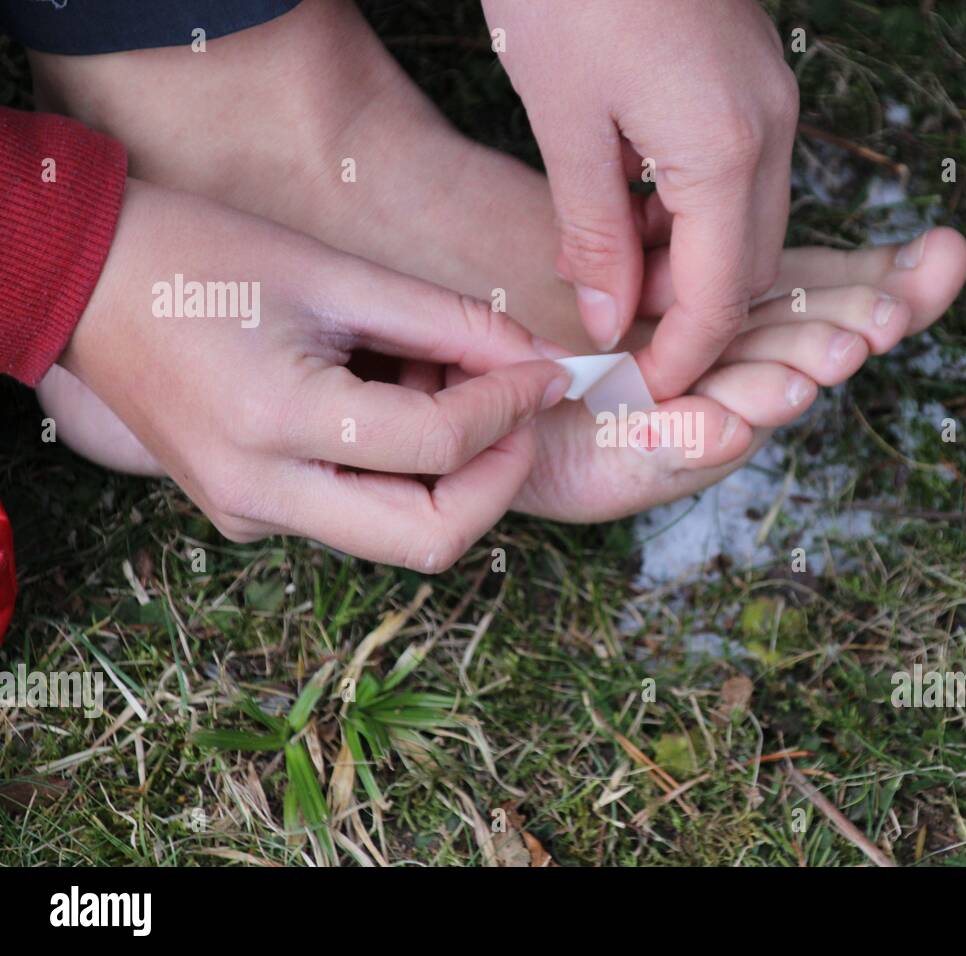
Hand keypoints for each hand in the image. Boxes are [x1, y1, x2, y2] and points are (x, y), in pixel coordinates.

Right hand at [62, 180, 571, 570]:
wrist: (83, 284)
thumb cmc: (201, 257)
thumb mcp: (336, 275)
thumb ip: (448, 323)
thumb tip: (536, 361)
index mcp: (275, 425)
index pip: (438, 448)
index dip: (512, 408)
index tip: (546, 370)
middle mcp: (261, 496)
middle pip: (431, 539)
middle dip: (497, 477)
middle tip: (519, 409)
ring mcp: (252, 517)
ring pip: (400, 534)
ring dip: (453, 473)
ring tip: (443, 382)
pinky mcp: (253, 516)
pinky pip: (360, 515)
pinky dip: (404, 470)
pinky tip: (395, 398)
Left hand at [484, 0, 798, 397]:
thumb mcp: (565, 119)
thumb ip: (593, 232)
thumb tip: (610, 318)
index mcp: (727, 152)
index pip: (720, 299)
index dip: (681, 359)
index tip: (637, 390)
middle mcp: (771, 130)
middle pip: (746, 268)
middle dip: (686, 318)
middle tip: (615, 335)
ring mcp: (769, 100)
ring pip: (745, 226)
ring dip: (685, 267)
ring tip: (607, 271)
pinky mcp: (751, 80)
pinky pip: (737, 179)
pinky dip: (689, 215)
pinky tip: (628, 211)